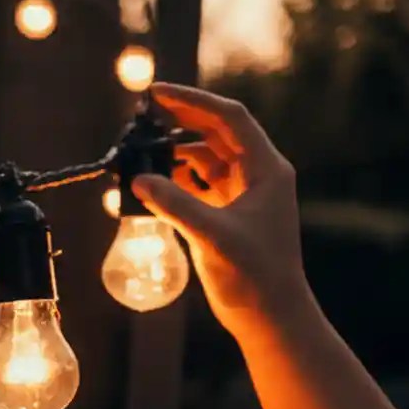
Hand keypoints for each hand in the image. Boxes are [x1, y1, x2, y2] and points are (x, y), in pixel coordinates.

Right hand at [132, 83, 312, 337]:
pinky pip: (197, 185)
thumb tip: (139, 179)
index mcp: (266, 170)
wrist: (270, 316)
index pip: (230, 119)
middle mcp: (256, 176)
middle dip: (181, 119)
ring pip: (205, 158)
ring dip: (175, 150)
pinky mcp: (226, 216)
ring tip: (143, 146)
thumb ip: (175, 204)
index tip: (158, 92)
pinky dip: (175, 178)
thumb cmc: (254, 275)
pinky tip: (153, 180)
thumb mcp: (213, 235)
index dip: (193, 101)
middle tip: (144, 111)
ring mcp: (241, 196)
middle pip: (216, 133)